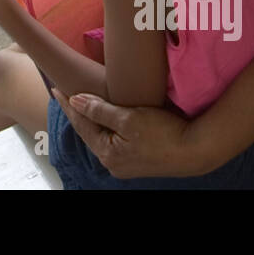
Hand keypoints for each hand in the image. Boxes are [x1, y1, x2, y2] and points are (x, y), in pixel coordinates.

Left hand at [52, 89, 215, 177]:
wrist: (196, 150)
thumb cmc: (164, 133)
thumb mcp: (128, 118)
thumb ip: (100, 110)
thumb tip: (75, 101)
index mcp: (107, 153)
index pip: (81, 124)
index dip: (69, 106)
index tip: (57, 90)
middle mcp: (113, 163)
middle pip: (89, 133)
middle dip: (78, 114)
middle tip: (65, 95)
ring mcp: (125, 164)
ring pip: (101, 137)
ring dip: (92, 120)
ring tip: (82, 105)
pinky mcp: (138, 161)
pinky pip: (114, 141)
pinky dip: (106, 128)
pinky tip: (105, 119)